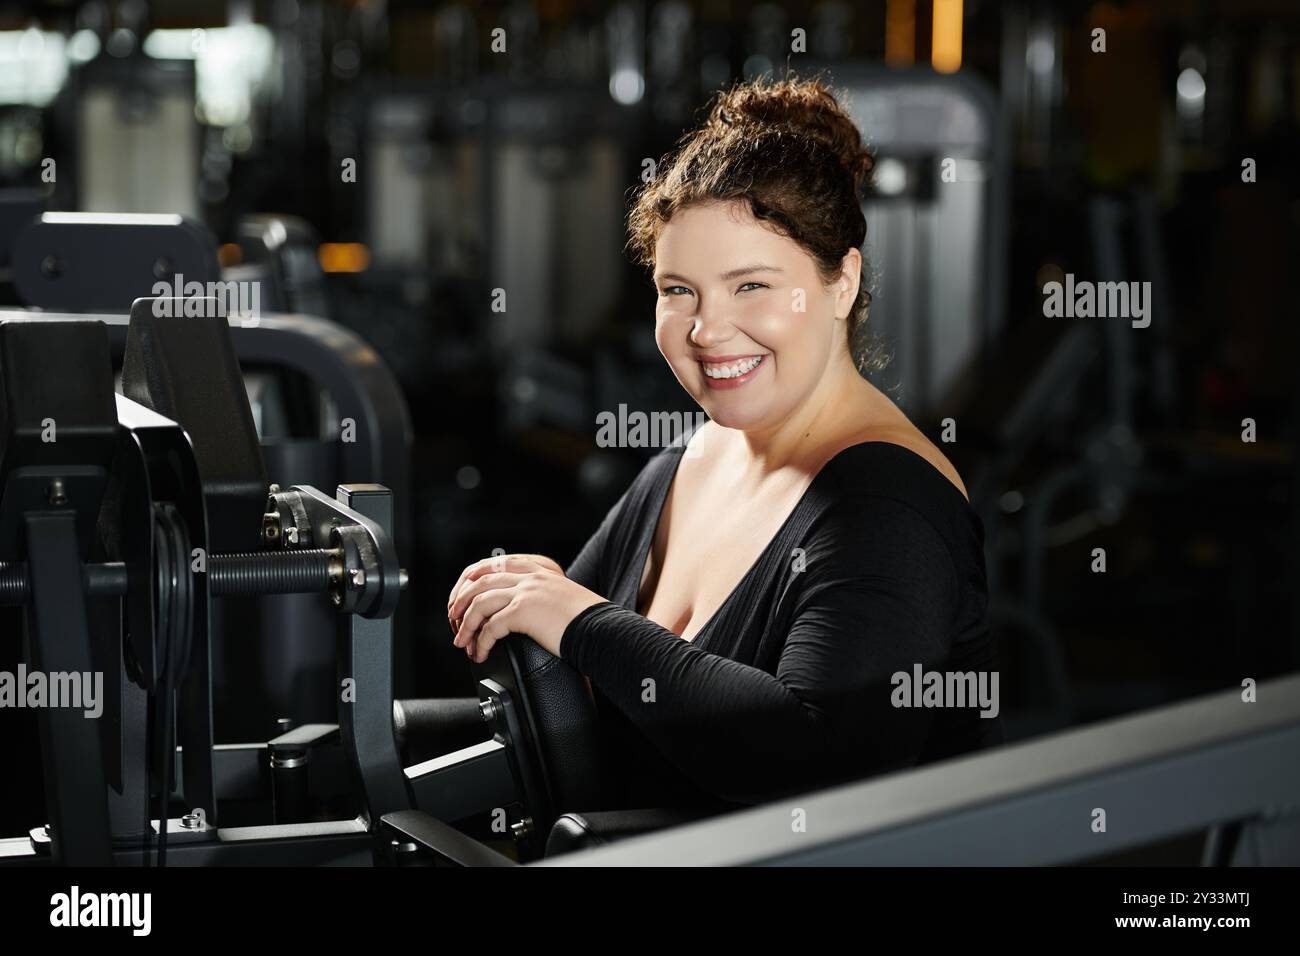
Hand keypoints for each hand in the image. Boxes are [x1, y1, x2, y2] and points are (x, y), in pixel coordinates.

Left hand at [447, 554, 604, 661]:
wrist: (603, 630)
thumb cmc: (588, 622)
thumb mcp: (562, 598)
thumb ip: (540, 597)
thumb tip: (516, 614)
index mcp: (538, 571)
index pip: (492, 565)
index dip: (470, 581)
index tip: (461, 598)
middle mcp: (530, 577)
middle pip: (478, 581)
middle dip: (460, 603)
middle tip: (454, 622)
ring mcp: (526, 591)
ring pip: (479, 602)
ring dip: (465, 625)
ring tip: (462, 643)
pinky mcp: (524, 611)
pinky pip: (491, 626)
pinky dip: (481, 642)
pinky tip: (481, 654)